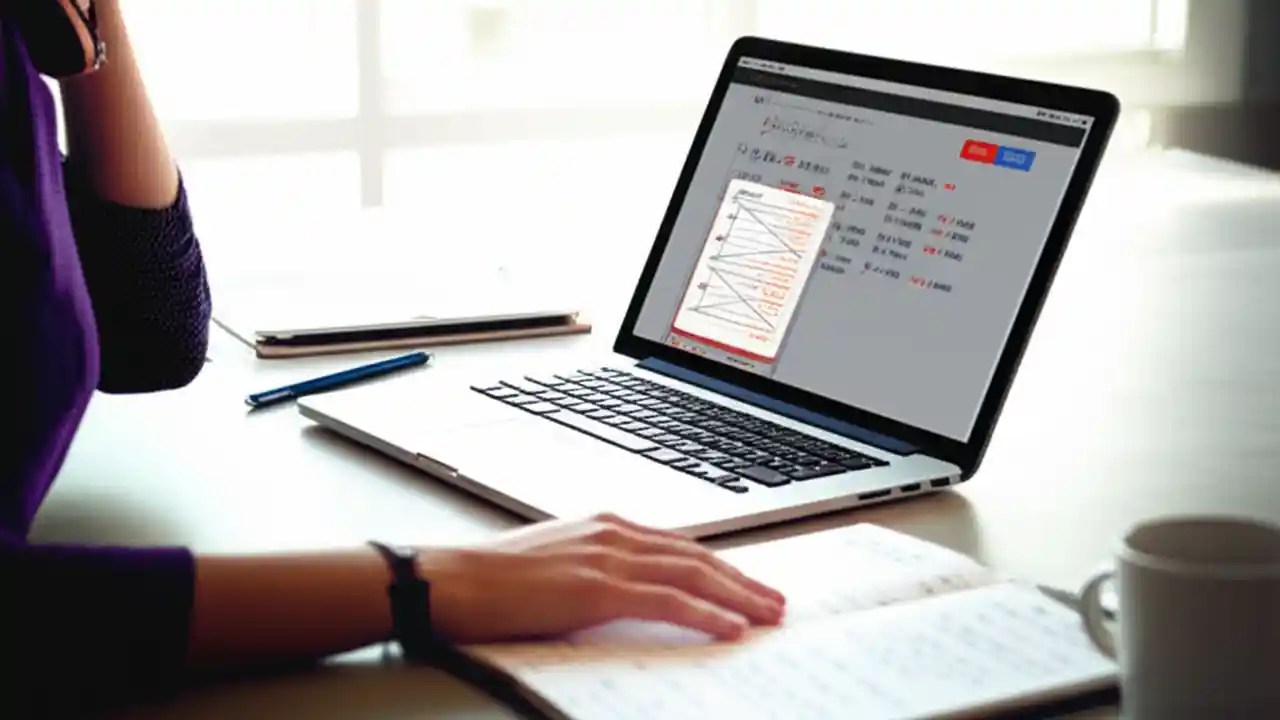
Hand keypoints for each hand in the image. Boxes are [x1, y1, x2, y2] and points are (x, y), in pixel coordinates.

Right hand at [415, 513, 785, 642]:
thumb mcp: (556, 563)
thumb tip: (624, 593)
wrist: (453, 579)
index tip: (745, 582)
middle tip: (775, 601)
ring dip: (737, 595)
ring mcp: (608, 556)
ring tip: (768, 614)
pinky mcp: (599, 587)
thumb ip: (595, 569)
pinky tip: (730, 626)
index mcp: (605, 526)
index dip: (718, 565)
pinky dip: (705, 612)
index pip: (678, 545)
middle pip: (696, 555)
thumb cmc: (492, 578)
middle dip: (741, 579)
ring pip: (691, 573)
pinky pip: (667, 599)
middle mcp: (614, 532)